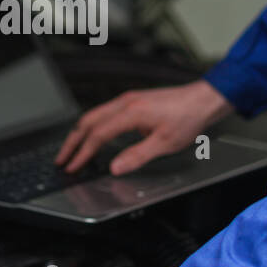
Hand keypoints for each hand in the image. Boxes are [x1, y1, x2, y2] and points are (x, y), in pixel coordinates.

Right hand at [55, 78, 233, 175]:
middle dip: (72, 141)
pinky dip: (92, 125)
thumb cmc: (189, 117)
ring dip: (80, 132)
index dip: (83, 153)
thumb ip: (137, 155)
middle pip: (88, 121)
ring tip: (72, 149)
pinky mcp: (133, 101)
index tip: (73, 165)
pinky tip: (93, 135)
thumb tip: (115, 167)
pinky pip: (104, 112)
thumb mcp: (165, 143)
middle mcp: (126, 102)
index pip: (98, 134)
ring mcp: (128, 99)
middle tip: (62, 158)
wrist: (204, 99)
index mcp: (131, 112)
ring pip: (94, 115)